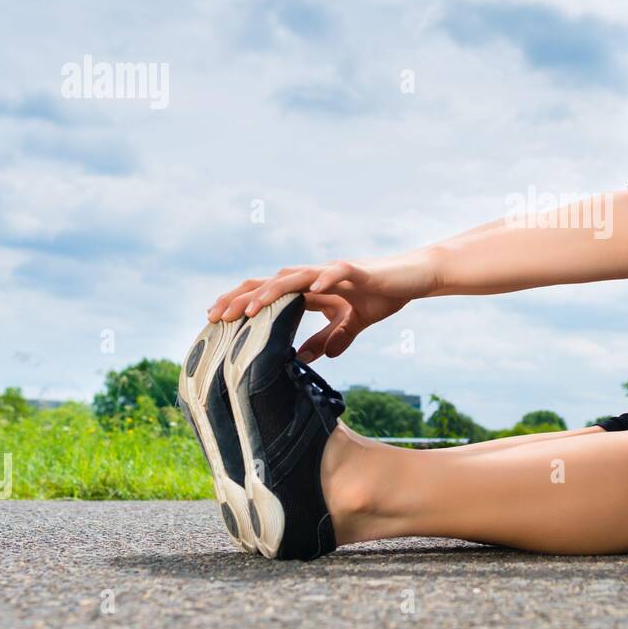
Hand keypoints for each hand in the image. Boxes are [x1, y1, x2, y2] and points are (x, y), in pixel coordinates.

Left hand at [206, 254, 435, 361]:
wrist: (413, 277)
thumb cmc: (383, 295)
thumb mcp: (351, 325)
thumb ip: (329, 339)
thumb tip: (305, 357)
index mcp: (311, 288)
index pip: (268, 294)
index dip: (241, 305)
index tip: (215, 321)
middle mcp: (315, 276)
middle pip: (269, 283)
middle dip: (240, 298)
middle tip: (214, 316)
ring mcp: (334, 271)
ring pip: (295, 277)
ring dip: (271, 291)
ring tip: (249, 308)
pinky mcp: (357, 271)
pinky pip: (337, 273)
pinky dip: (324, 279)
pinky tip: (312, 288)